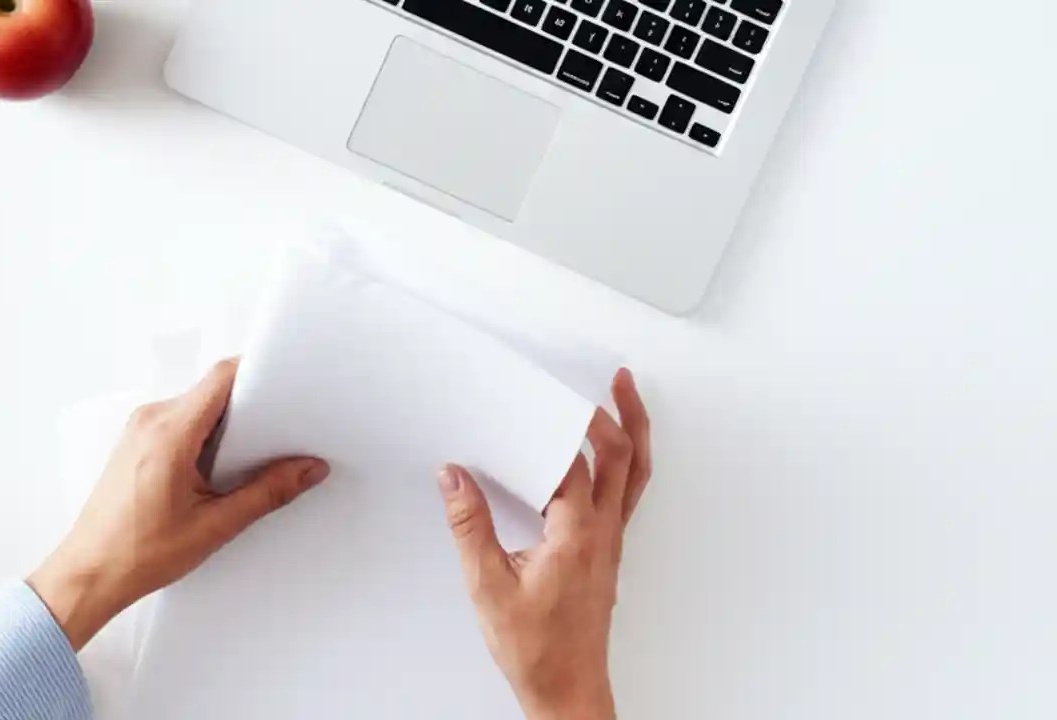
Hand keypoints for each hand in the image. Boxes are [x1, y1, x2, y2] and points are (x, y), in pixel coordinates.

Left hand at [28, 359, 329, 649]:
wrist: (88, 575)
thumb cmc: (138, 554)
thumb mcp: (216, 525)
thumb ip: (268, 492)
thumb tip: (308, 469)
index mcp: (170, 432)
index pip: (223, 377)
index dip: (259, 375)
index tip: (288, 388)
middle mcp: (151, 420)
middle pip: (215, 390)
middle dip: (251, 407)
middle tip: (281, 435)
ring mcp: (140, 428)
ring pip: (199, 406)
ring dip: (228, 426)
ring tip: (250, 461)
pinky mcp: (138, 442)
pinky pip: (181, 421)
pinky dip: (206, 436)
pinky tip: (219, 471)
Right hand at [438, 368, 650, 719]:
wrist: (567, 690)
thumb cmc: (536, 650)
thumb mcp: (488, 586)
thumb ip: (470, 525)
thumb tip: (453, 478)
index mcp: (576, 534)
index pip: (571, 462)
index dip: (555, 425)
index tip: (535, 398)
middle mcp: (603, 534)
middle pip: (625, 457)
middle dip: (620, 413)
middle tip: (613, 380)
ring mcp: (612, 543)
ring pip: (637, 475)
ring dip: (635, 434)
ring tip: (628, 400)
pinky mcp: (608, 554)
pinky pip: (629, 496)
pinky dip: (627, 465)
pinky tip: (611, 459)